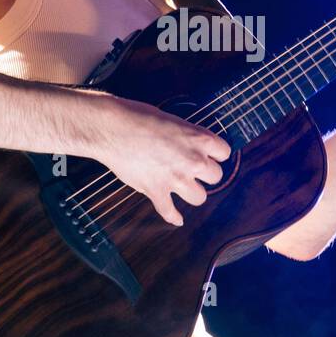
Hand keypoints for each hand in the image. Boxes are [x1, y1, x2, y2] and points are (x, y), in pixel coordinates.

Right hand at [95, 95, 230, 225]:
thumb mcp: (171, 120)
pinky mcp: (156, 191)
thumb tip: (187, 145)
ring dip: (192, 192)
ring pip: (199, 197)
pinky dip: (173, 216)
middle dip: (205, 173)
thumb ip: (185, 137)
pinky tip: (177, 219)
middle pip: (216, 177)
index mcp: (199, 139)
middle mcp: (193, 161)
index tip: (209, 155)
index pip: (224, 152)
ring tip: (184, 187)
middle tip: (194, 169)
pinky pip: (170, 212)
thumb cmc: (138, 117)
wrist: (111, 129)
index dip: (215, 154)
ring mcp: (176, 179)